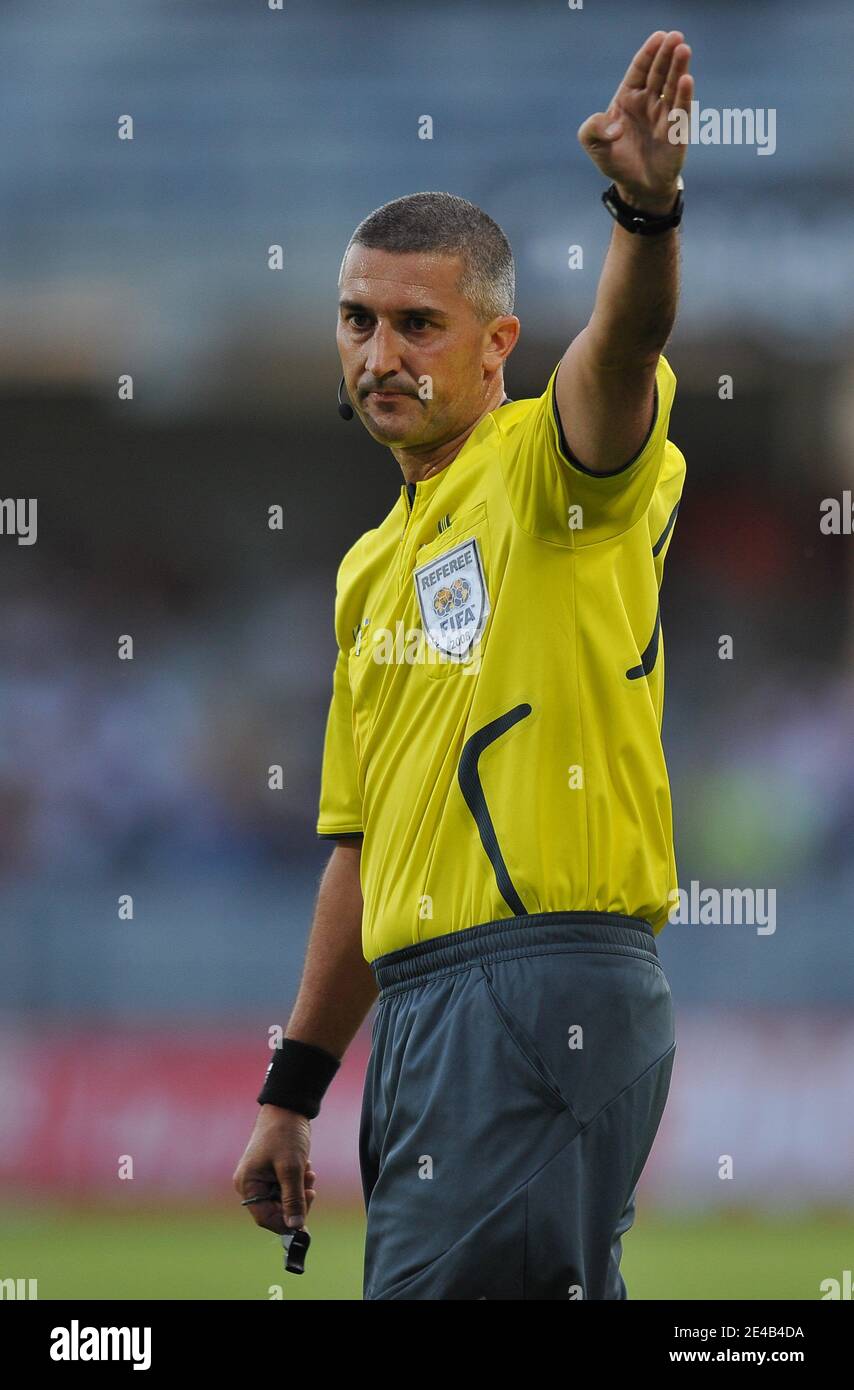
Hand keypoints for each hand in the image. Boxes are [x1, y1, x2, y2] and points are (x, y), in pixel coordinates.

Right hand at [232, 1105, 316, 1235]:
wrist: (289, 1107)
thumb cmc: (285, 1135)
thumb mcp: (291, 1169)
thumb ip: (293, 1200)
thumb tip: (295, 1226)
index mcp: (248, 1183)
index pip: (264, 1218)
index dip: (284, 1222)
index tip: (304, 1223)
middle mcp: (251, 1183)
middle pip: (275, 1210)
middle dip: (296, 1201)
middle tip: (310, 1190)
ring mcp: (262, 1177)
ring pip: (284, 1198)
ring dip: (299, 1190)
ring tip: (308, 1173)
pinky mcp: (273, 1171)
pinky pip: (287, 1187)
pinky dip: (298, 1181)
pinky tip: (305, 1168)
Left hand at [578, 30, 692, 212]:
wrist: (636, 187)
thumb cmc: (615, 161)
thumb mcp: (592, 144)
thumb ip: (592, 128)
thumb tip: (614, 128)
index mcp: (629, 98)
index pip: (640, 70)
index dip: (648, 53)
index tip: (658, 37)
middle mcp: (649, 102)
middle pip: (659, 73)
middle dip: (666, 54)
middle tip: (675, 36)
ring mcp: (664, 115)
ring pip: (672, 87)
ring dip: (678, 68)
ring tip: (683, 49)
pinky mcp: (676, 132)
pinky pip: (680, 110)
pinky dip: (683, 95)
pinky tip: (686, 79)